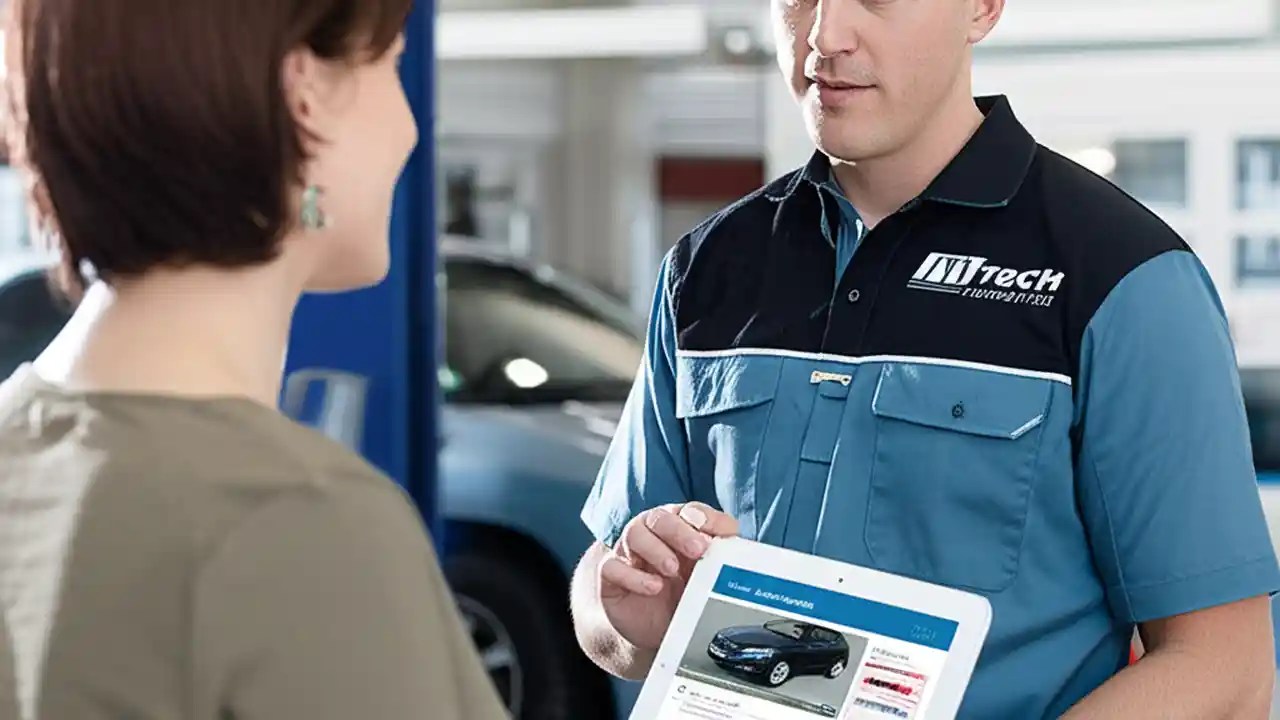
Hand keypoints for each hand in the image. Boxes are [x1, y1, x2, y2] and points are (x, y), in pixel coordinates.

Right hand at [597, 502, 738, 652]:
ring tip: (672, 569)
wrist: (649, 628)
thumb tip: (738, 552)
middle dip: (680, 531)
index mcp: (679, 529)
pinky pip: (612, 566)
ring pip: (634, 533)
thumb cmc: (681, 596)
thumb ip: (720, 561)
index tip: (714, 531)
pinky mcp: (610, 575)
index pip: (689, 511)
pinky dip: (633, 575)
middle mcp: (652, 534)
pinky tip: (652, 587)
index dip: (702, 517)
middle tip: (698, 550)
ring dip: (656, 548)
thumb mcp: (705, 579)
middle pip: (660, 517)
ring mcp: (628, 553)